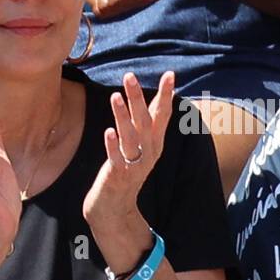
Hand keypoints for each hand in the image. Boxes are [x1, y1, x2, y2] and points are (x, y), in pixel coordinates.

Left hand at [83, 71, 174, 242]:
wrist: (115, 206)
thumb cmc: (128, 169)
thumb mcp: (143, 144)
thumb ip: (149, 120)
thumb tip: (157, 93)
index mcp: (155, 142)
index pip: (163, 114)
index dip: (166, 95)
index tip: (170, 74)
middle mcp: (148, 152)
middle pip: (145, 121)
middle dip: (138, 99)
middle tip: (130, 76)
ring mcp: (134, 164)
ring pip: (130, 137)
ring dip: (123, 117)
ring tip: (115, 97)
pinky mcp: (118, 175)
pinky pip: (116, 158)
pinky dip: (113, 146)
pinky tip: (108, 132)